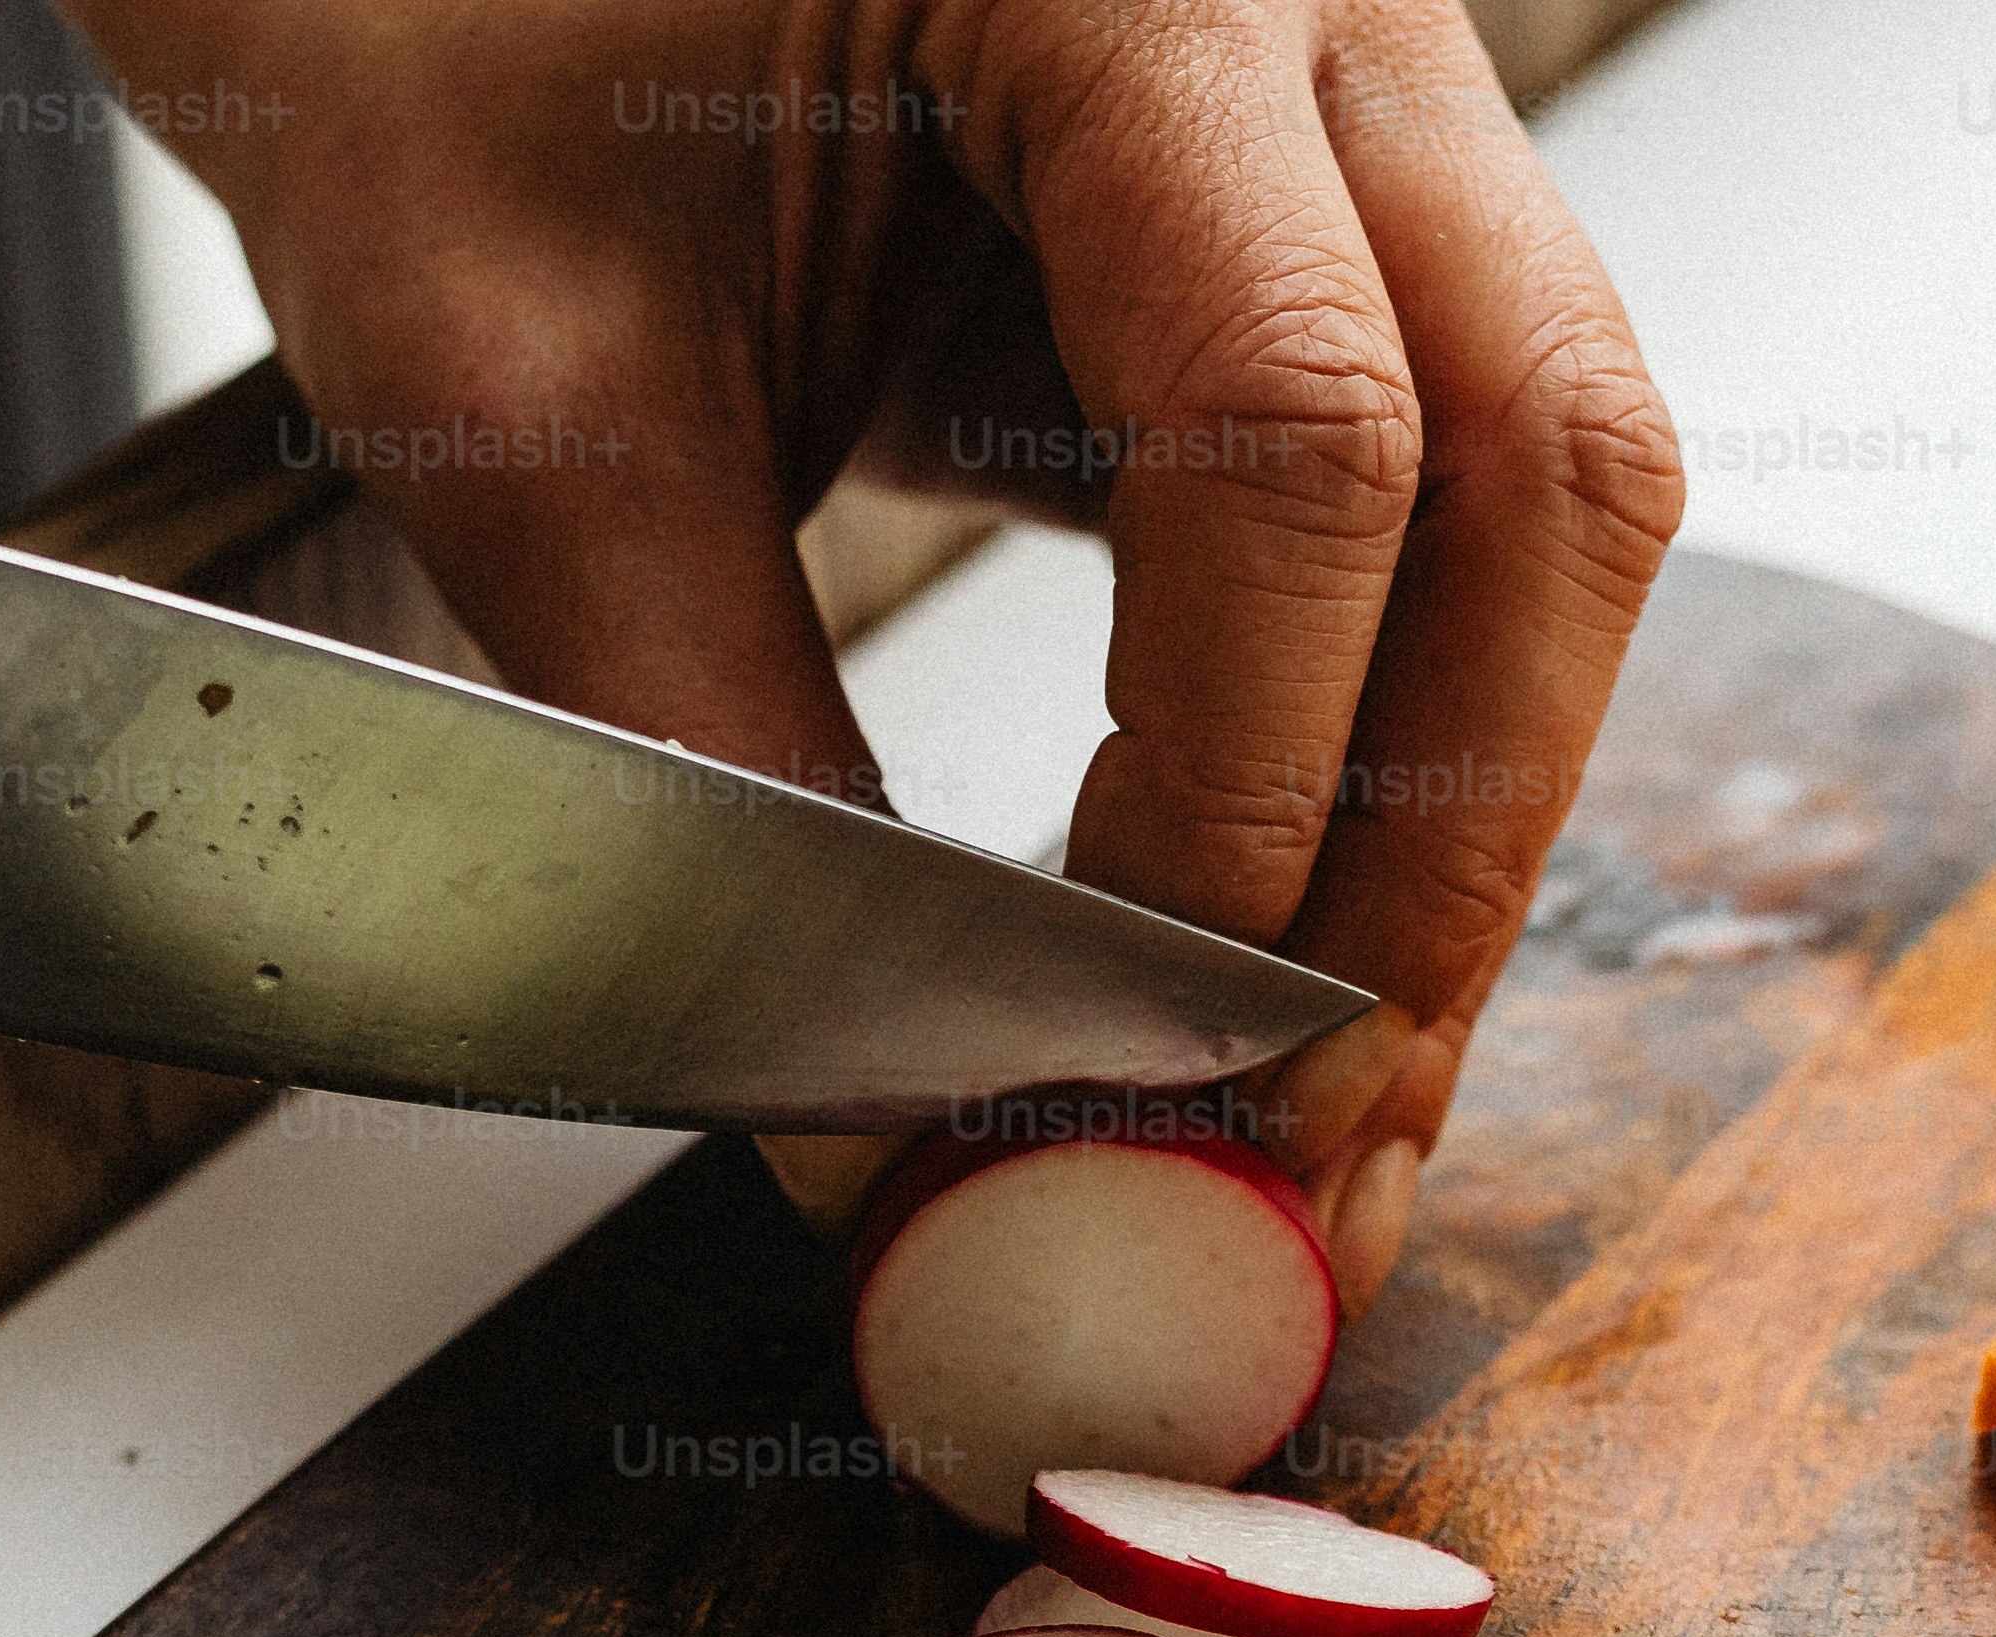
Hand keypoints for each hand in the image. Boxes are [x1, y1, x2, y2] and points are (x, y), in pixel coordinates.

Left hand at [70, 0, 1684, 1299]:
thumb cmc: (431, 14)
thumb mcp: (513, 388)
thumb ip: (704, 758)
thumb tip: (892, 1139)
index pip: (1304, 433)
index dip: (1242, 802)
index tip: (1128, 1062)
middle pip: (1548, 468)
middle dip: (1434, 866)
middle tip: (1312, 1163)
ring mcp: (1368, 74)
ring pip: (1564, 487)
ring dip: (1450, 826)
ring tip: (1315, 1111)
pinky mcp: (1337, 195)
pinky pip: (1464, 483)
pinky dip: (1386, 730)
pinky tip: (1286, 945)